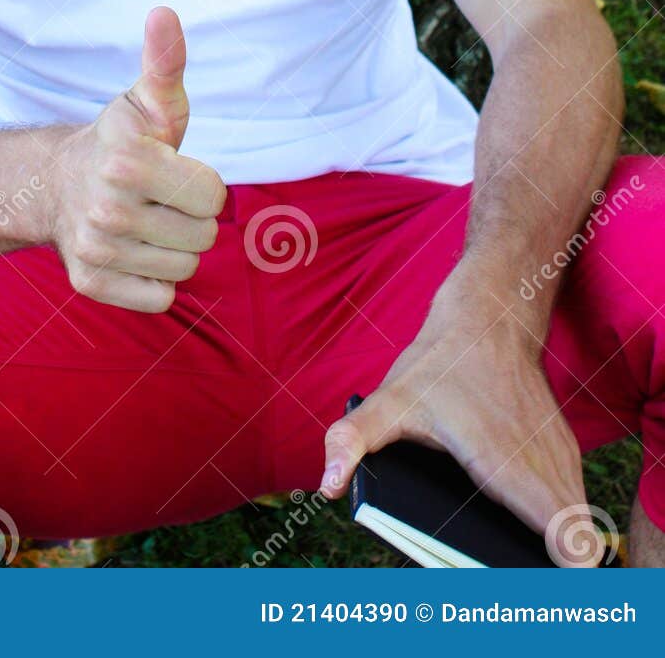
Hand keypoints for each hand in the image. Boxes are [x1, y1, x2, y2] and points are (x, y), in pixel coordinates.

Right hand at [44, 6, 226, 312]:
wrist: (57, 184)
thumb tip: (164, 12)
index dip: (204, 183)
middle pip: (204, 236)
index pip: (215, 196)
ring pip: (185, 268)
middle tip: (162, 197)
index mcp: (129, 160)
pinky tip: (135, 251)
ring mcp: (97, 248)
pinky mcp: (91, 283)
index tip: (175, 170)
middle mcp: (108, 208)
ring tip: (148, 222)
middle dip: (192, 217)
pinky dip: (156, 279)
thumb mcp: (149, 99)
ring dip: (175, 248)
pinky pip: (162, 298)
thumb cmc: (124, 140)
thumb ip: (165, 60)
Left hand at [316, 291, 605, 566]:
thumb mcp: (389, 400)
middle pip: (580, 550)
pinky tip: (530, 539)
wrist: (489, 317)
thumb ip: (353, 440)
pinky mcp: (564, 455)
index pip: (566, 539)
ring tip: (521, 569)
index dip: (568, 573)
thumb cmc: (440, 364)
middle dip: (553, 574)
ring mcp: (561, 461)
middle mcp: (544, 468)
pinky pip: (573, 504)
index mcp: (506, 468)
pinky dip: (560, 526)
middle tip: (517, 582)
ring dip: (559, 553)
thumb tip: (329, 486)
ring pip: (582, 530)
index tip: (541, 594)